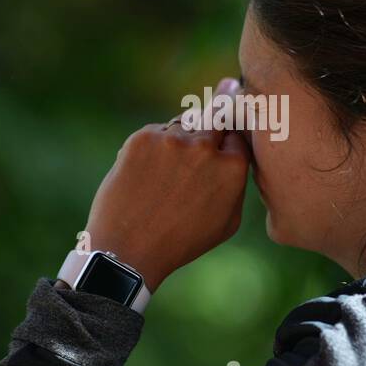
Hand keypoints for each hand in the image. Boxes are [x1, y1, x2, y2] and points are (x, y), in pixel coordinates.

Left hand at [81, 77, 250, 292]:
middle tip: (208, 121)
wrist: (128, 249)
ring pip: (183, 123)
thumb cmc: (181, 241)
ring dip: (180, 139)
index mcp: (232, 167)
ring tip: (166, 174)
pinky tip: (145, 175)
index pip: (238, 135)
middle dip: (213, 121)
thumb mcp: (228, 221)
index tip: (222, 143)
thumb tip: (236, 154)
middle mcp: (205, 147)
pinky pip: (156, 132)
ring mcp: (172, 140)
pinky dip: (153, 147)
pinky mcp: (143, 138)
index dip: (229, 141)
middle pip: (215, 116)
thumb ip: (237, 183)